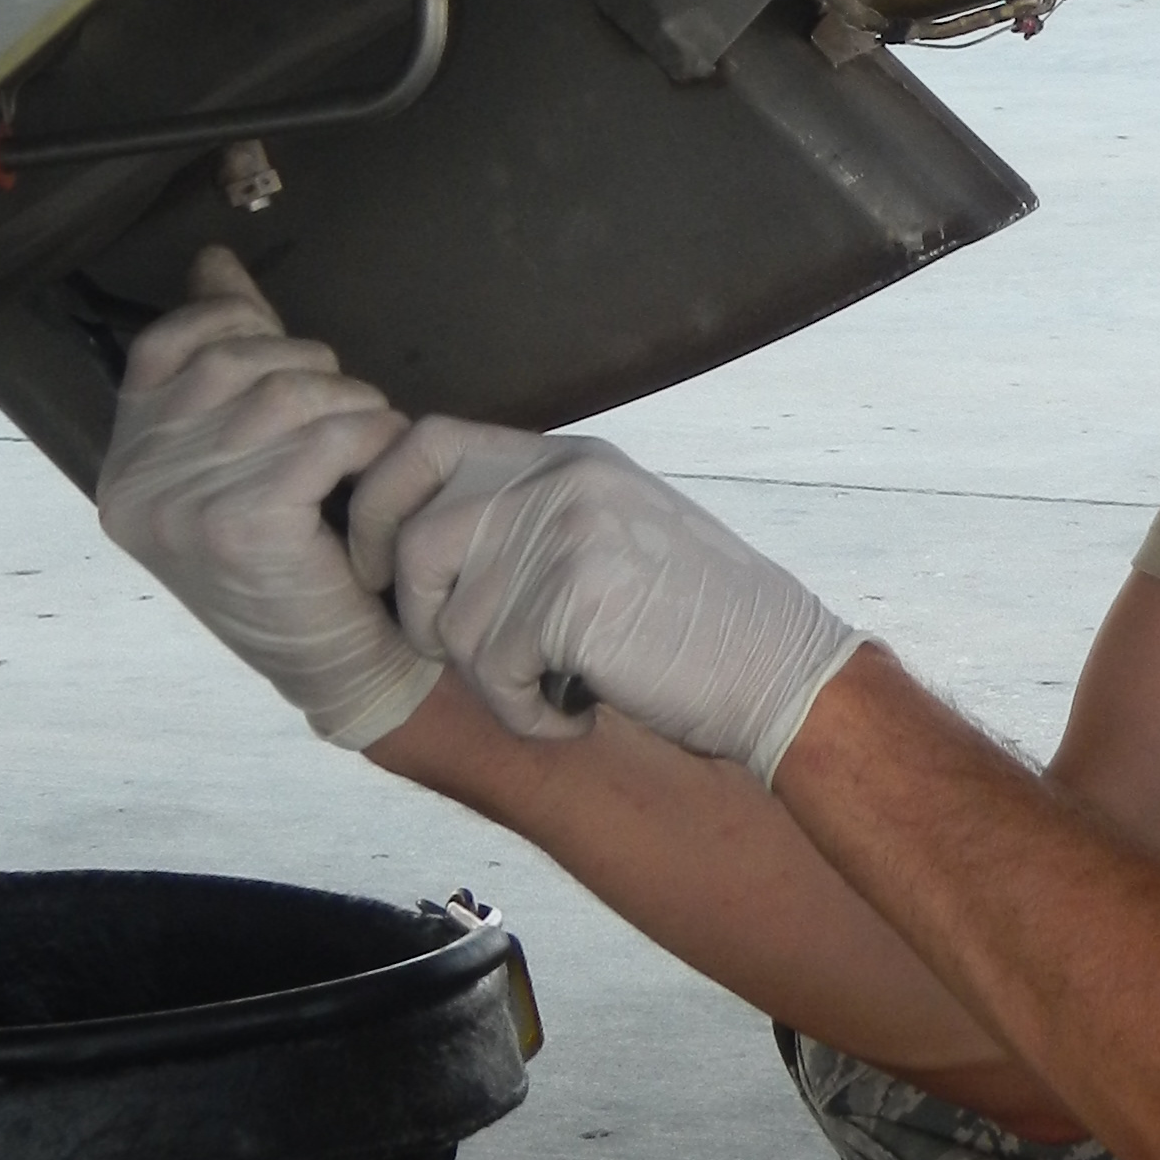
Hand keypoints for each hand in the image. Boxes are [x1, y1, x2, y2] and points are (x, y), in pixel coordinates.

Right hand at [97, 249, 441, 748]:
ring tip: (372, 433)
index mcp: (123, 464)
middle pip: (234, 364)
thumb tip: (213, 260)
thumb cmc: (301, 557)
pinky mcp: (242, 529)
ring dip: (350, 401)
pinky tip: (383, 457)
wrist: (339, 669)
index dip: (236, 327)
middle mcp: (136, 486)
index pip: (164, 346)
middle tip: (351, 409)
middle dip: (310, 368)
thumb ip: (226, 359)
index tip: (288, 355)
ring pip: (286, 395)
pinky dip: (369, 436)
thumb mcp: (243, 457)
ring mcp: (182, 509)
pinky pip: (324, 439)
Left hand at [346, 421, 861, 775]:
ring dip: (490, 683)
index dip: (380, 506)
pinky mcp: (574, 596)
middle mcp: (560, 481)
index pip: (423, 443)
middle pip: (414, 539)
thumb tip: (412, 542)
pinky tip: (574, 717)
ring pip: (450, 623)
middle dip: (416, 615)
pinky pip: (494, 672)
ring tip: (549, 694)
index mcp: (565, 457)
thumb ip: (528, 519)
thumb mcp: (610, 535)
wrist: (779, 670)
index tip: (387, 571)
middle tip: (465, 657)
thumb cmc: (693, 623)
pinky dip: (525, 716)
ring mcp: (568, 533)